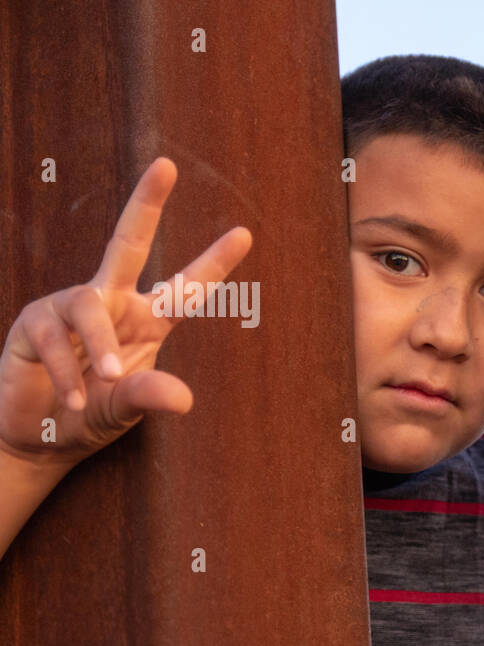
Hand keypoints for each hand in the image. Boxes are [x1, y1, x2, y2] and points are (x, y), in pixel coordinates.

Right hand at [0, 157, 251, 471]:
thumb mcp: (125, 408)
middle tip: (167, 165)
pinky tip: (75, 399)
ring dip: (100, 346)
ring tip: (107, 380)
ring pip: (89, 307)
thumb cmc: (90, 415)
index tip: (245, 233)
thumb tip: (183, 399)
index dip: (213, 263)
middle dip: (146, 204)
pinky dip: (68, 372)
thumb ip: (149, 397)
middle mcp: (109, 303)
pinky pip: (55, 339)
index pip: (185, 289)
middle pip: (126, 243)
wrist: (37, 437)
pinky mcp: (33, 322)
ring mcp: (67, 307)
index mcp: (145, 321)